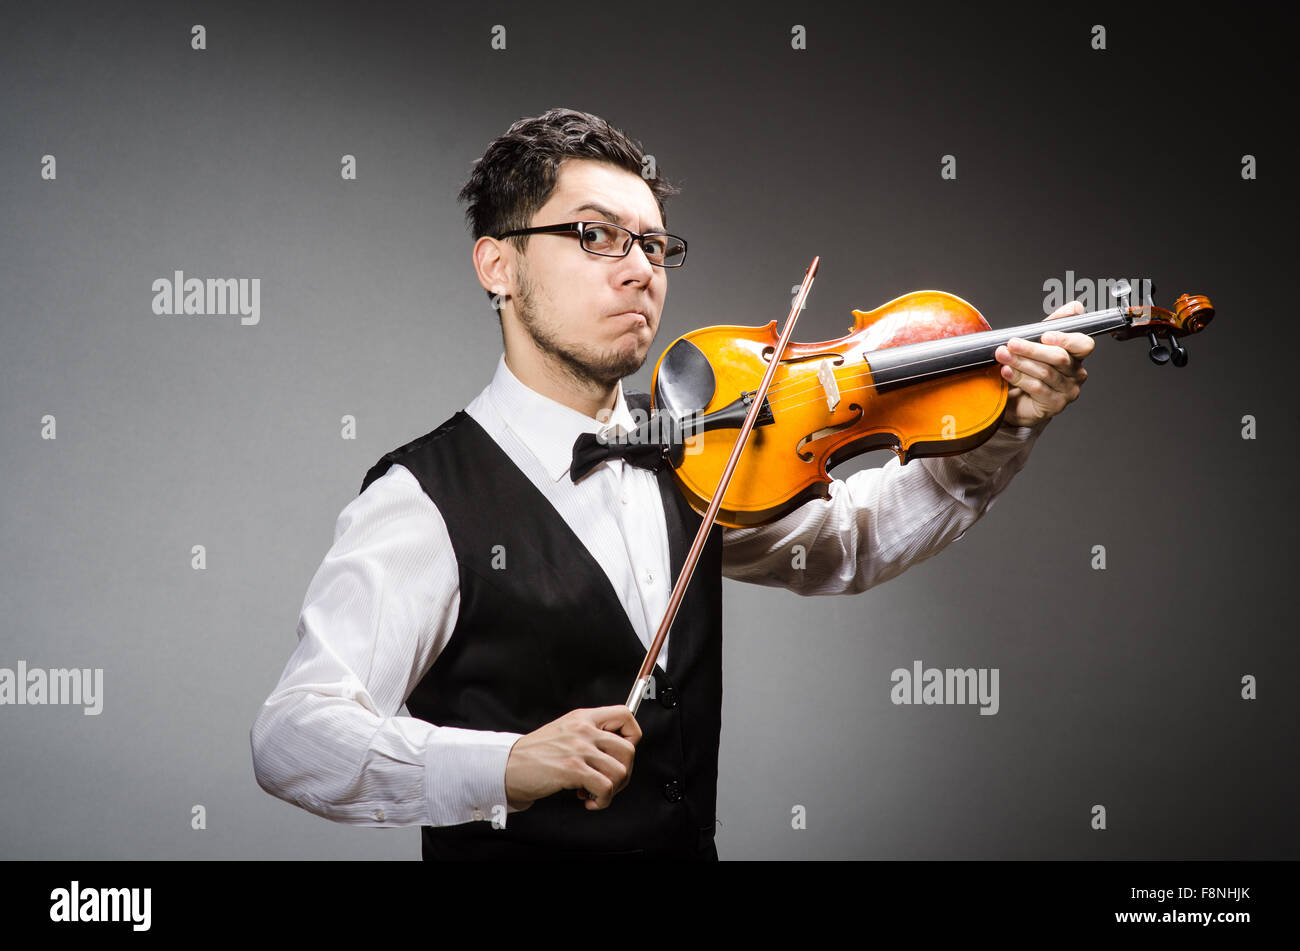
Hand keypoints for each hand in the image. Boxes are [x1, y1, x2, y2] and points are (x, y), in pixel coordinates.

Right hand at [504, 705, 640, 810]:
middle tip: (610, 781)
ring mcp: (579, 749)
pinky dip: (602, 800)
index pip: (625, 715)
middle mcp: (584, 730)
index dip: (633, 736)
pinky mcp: (573, 769)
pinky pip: (606, 787)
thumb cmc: (535, 753)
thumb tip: (616, 748)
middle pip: (629, 749)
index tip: (623, 753)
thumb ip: (589, 733)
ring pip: (620, 771)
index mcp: (583, 717)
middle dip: (624, 772)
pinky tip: (588, 799)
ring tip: (595, 791)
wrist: (508, 766)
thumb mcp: (565, 731)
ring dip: (613, 789)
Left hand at [995, 300, 1094, 426]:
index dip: (1066, 339)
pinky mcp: (1054, 404)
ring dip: (1020, 362)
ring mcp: (1068, 391)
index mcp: (1076, 356)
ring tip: (1003, 356)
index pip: (1083, 345)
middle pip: (1059, 358)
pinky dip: (1019, 378)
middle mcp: (1076, 373)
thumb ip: (1055, 324)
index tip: (1045, 335)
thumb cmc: (1029, 369)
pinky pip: (1037, 388)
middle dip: (1032, 349)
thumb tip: (1075, 307)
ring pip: (1045, 372)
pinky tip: (1007, 372)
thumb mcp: (1039, 343)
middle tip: (1011, 343)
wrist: (1016, 400)